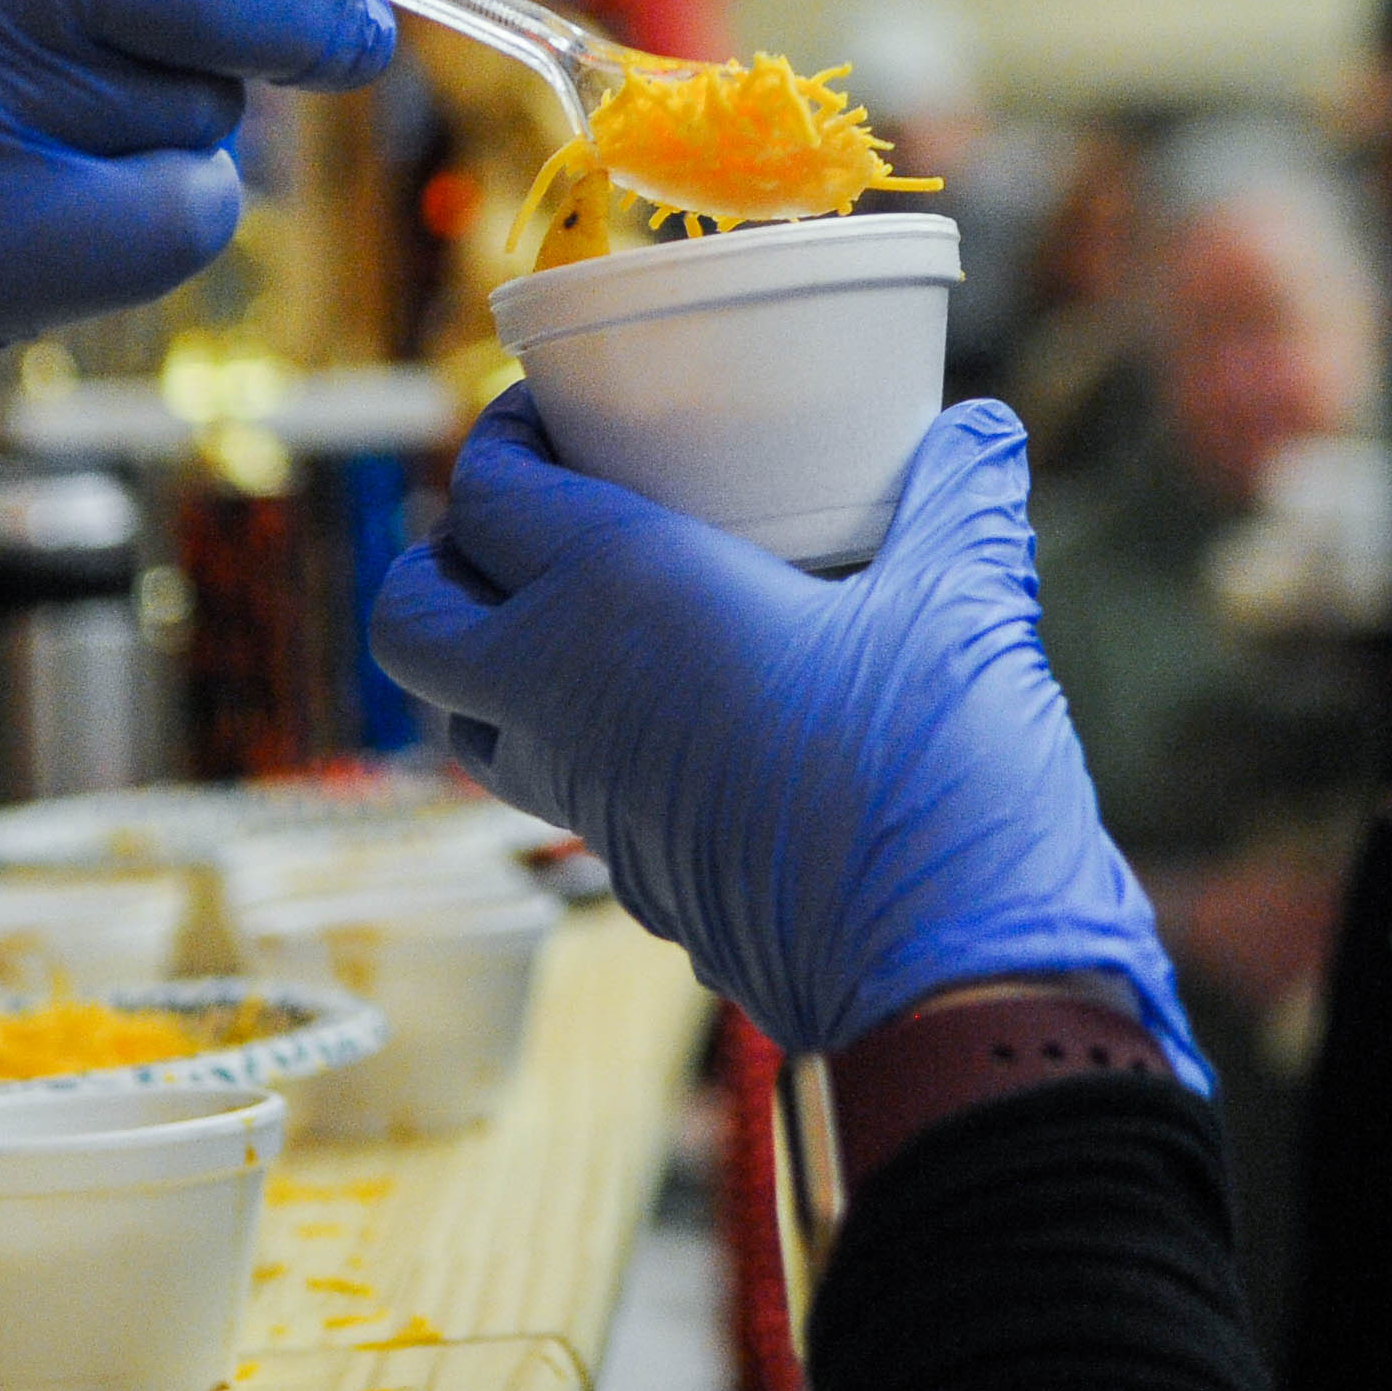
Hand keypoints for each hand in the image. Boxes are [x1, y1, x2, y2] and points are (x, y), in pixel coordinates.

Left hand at [373, 393, 1204, 1083]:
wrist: (946, 981)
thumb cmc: (933, 772)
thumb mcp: (963, 603)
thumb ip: (959, 502)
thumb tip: (981, 428)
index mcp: (618, 593)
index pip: (487, 493)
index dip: (503, 437)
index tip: (554, 409)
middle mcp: (565, 694)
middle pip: (410, 618)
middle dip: (444, 556)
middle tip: (534, 515)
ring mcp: (586, 799)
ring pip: (460, 721)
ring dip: (482, 662)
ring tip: (576, 613)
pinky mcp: (631, 874)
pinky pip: (550, 792)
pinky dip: (567, 739)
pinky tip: (666, 709)